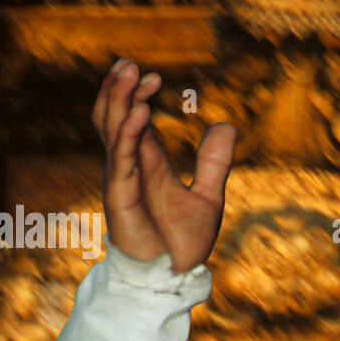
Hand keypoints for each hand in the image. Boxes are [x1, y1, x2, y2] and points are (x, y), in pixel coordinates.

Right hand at [91, 58, 235, 271]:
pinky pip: (121, 159)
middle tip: (130, 63)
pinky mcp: (120, 197)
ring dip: (118, 100)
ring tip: (128, 73)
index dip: (137, 95)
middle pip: (115, 118)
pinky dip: (129, 134)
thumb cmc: (181, 244)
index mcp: (146, 165)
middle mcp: (129, 168)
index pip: (133, 120)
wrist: (173, 277)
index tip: (155, 76)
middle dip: (120, 89)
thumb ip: (214, 162)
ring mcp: (121, 181)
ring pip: (112, 131)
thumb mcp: (208, 195)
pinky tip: (139, 112)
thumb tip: (227, 126)